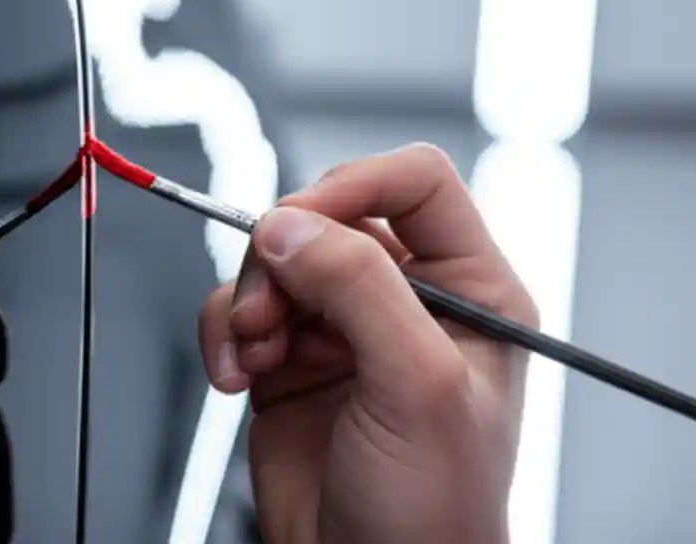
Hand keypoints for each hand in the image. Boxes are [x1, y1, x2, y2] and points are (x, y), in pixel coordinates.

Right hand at [199, 144, 535, 543]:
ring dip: (248, 301)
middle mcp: (408, 299)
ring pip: (275, 259)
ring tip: (254, 355)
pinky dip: (224, 333)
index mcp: (471, 290)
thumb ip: (359, 289)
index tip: (301, 223)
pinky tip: (236, 376)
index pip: (416, 184)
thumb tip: (289, 225)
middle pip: (329, 216)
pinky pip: (239, 309)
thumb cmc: (435, 512)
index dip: (355, 187)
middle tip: (269, 309)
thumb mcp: (417, 386)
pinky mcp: (290, 358)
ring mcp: (345, 328)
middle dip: (285, 256)